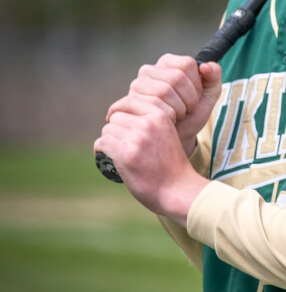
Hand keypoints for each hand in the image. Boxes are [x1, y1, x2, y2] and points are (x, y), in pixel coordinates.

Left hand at [93, 96, 209, 223]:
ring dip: (107, 141)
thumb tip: (123, 115)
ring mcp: (138, 139)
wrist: (179, 190)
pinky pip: (102, 143)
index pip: (129, 101)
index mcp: (160, 116)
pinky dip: (99, 150)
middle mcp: (149, 124)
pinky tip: (102, 155)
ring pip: (108, 130)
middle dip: (115, 130)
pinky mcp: (127, 155)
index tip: (116, 122)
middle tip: (118, 144)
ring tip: (113, 152)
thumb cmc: (172, 166)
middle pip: (116, 117)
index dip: (118, 111)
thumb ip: (151, 123)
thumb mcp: (167, 134)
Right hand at [106, 55, 221, 155]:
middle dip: (189, 99)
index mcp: (168, 62)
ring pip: (164, 91)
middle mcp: (149, 70)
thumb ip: (214, 77)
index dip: (197, 84)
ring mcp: (137, 85)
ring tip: (178, 115)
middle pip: (176, 77)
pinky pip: (153, 106)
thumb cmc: (191, 114)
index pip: (187, 64)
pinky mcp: (129, 101)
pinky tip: (167, 120)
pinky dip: (167, 116)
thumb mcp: (208, 96)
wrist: (176, 138)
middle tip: (187, 109)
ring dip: (178, 109)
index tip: (195, 97)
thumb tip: (205, 66)